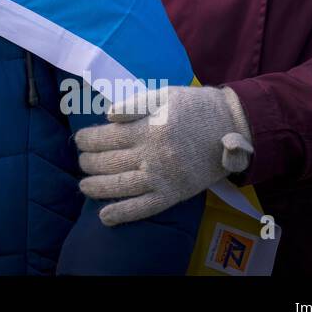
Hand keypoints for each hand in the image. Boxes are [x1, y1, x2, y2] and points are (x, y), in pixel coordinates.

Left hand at [73, 85, 253, 225]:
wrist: (232, 127)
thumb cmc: (196, 108)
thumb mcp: (164, 95)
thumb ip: (134, 103)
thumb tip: (107, 115)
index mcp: (149, 128)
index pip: (107, 137)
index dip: (88, 139)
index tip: (79, 140)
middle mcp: (152, 155)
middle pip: (109, 162)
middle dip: (88, 163)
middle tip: (81, 161)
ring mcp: (163, 177)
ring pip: (121, 186)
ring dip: (97, 187)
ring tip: (84, 186)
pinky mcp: (174, 194)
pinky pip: (144, 208)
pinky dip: (122, 214)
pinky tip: (104, 217)